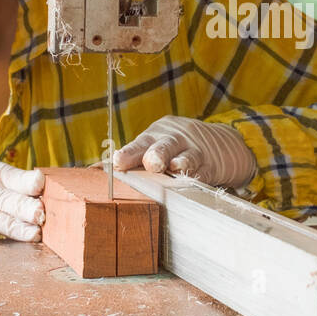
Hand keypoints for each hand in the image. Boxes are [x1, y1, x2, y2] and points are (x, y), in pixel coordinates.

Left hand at [112, 115, 256, 187]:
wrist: (220, 142)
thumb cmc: (174, 147)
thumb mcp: (154, 144)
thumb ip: (132, 158)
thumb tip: (96, 171)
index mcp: (154, 135)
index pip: (140, 143)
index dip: (130, 153)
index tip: (119, 161)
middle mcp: (174, 140)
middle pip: (165, 144)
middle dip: (157, 153)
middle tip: (152, 163)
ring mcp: (195, 151)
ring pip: (188, 155)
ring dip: (182, 162)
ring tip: (177, 167)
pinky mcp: (211, 165)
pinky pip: (205, 171)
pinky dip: (200, 176)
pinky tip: (197, 180)